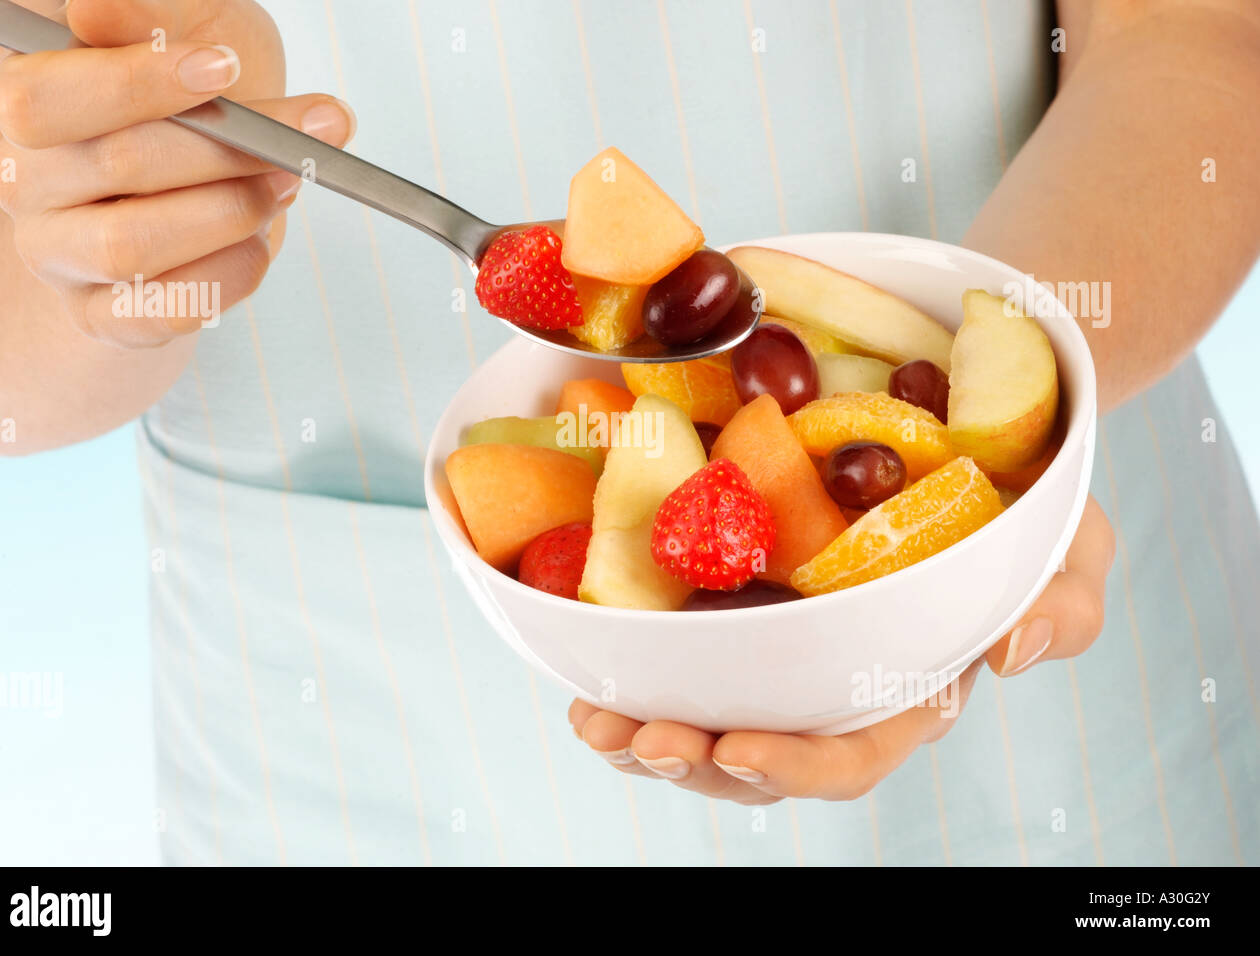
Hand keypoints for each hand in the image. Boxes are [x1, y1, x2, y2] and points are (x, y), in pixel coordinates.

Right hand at [0, 0, 354, 346]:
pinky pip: (161, 312)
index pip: (41, 96)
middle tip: (300, 138)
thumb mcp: (195, 29)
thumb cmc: (203, 97)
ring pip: (130, 245)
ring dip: (230, 213)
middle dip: (225, 150)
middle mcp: (25, 182)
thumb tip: (96, 12)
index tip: (223, 67)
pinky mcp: (102, 317)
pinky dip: (228, 275)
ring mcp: (59, 256)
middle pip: (113, 166)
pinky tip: (260, 242)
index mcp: (31, 101)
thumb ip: (156, 18)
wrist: (210, 182)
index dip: (136, 83)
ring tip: (284, 186)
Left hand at [570, 496, 1114, 803]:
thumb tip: (1012, 654)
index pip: (852, 752)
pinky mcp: (728, 610)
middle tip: (643, 737)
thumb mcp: (1070, 546)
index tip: (735, 744)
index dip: (796, 764)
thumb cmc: (1018, 509)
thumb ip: (1061, 603)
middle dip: (694, 761)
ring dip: (644, 737)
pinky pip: (671, 661)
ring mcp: (771, 652)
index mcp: (903, 690)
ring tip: (597, 721)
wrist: (960, 439)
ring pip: (702, 724)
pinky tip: (587, 679)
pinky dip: (624, 677)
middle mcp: (827, 685)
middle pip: (757, 757)